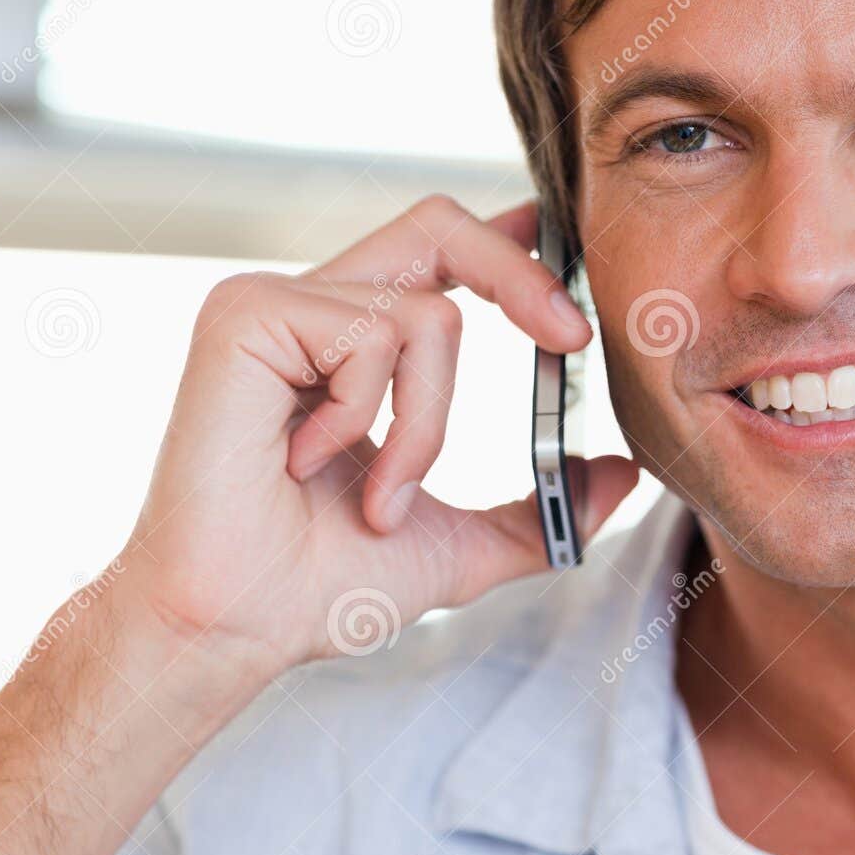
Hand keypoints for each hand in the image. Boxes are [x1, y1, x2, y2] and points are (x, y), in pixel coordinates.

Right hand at [115, 196, 639, 716]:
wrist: (234, 628)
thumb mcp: (455, 545)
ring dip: (428, 429)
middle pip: (439, 226)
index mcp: (350, 347)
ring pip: (428, 316)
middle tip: (573, 336)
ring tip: (377, 498)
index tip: (567, 260)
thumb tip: (620, 472)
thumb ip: (537, 508)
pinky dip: (375, 421)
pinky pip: (375, 338)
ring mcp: (273, 305)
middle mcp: (310, 311)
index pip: (438, 255)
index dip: (508, 244)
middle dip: (521, 271)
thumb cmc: (317, 589)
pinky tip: (308, 466)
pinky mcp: (246, 315)